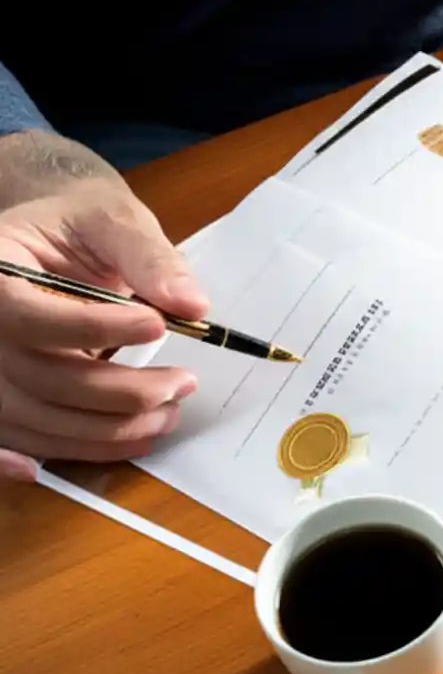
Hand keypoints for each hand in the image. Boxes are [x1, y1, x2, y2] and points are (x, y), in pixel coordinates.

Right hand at [0, 131, 207, 480]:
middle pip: (39, 378)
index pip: (31, 317)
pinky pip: (18, 435)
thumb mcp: (113, 220)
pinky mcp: (1, 392)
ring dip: (108, 430)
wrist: (53, 237)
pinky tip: (98, 451)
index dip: (95, 327)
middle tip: (182, 384)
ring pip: (35, 418)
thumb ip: (150, 258)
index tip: (158, 323)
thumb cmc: (79, 225)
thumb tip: (192, 305)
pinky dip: (60, 452)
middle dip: (120, 392)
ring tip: (169, 413)